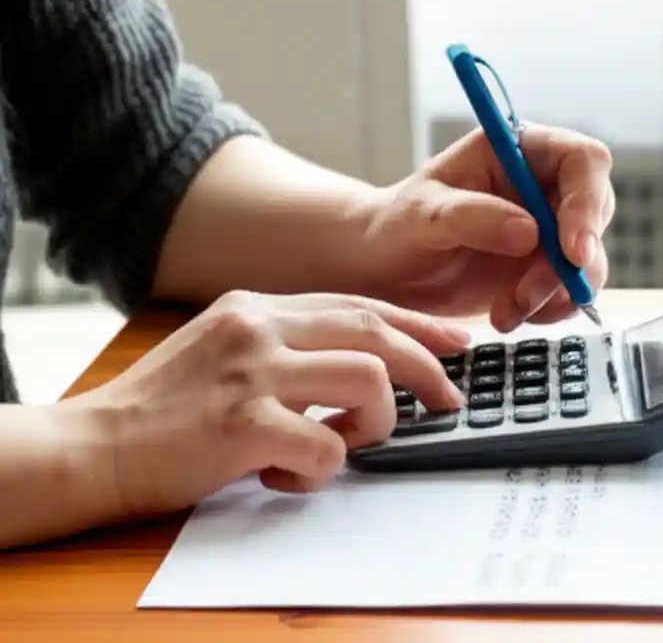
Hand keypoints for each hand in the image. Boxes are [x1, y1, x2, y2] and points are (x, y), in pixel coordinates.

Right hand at [71, 290, 468, 516]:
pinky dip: (322, 469)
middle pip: (375, 332)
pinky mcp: (244, 423)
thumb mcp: (222, 351)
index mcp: (256, 307)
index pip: (358, 304)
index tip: (455, 340)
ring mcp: (252, 372)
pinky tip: (286, 474)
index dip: (415, 324)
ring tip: (338, 444)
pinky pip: (328, 445)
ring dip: (372, 422)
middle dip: (426, 366)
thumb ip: (284, 347)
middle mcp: (258, 327)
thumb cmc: (161, 412)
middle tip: (448, 399)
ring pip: (368, 379)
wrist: (91, 448)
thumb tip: (362, 365)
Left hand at [360, 124, 614, 331]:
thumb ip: (473, 217)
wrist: (387, 270)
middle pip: (595, 213)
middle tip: (528, 294)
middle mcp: (545, 185)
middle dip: (569, 262)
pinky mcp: (547, 267)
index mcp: (520, 150)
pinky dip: (549, 309)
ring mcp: (551, 228)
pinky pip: (572, 290)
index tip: (572, 250)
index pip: (582, 160)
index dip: (588, 201)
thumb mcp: (424, 216)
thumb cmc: (398, 227)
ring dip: (555, 293)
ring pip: (588, 259)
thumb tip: (530, 232)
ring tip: (505, 311)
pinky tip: (508, 313)